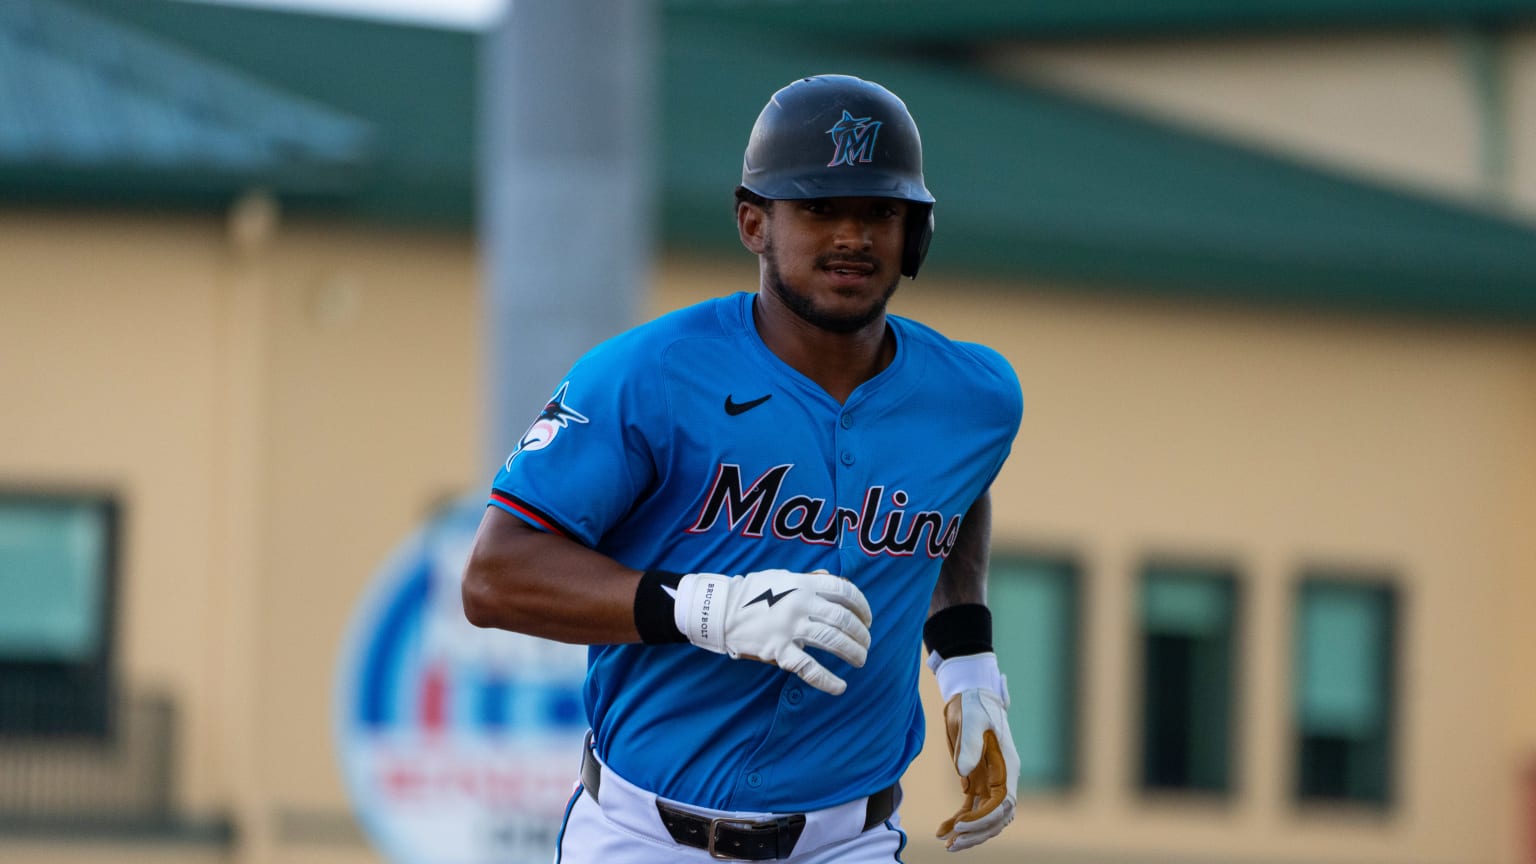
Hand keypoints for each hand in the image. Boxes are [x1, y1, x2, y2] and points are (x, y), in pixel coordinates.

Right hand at [673, 569, 872, 694]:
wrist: (721, 609)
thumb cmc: (754, 592)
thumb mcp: (783, 576)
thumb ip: (809, 580)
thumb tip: (836, 581)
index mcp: (803, 584)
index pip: (845, 592)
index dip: (863, 606)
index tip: (868, 619)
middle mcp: (800, 604)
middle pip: (843, 619)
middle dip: (861, 634)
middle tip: (866, 644)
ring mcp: (790, 627)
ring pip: (833, 642)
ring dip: (852, 652)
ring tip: (860, 660)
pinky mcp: (778, 650)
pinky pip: (809, 668)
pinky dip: (828, 680)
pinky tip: (840, 687)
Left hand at [929, 652, 1018, 850]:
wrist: (969, 696)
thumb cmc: (974, 704)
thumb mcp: (971, 719)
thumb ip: (969, 745)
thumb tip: (963, 774)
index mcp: (1007, 767)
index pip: (1003, 804)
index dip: (985, 819)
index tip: (962, 824)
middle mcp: (1002, 779)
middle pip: (997, 818)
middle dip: (977, 834)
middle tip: (953, 844)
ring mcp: (990, 782)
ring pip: (985, 818)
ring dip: (969, 834)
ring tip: (947, 844)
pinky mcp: (976, 781)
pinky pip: (971, 808)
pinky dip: (959, 821)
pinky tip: (943, 830)